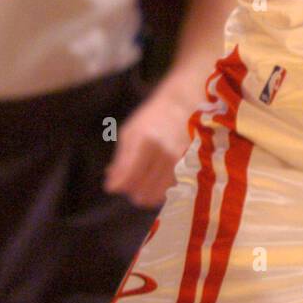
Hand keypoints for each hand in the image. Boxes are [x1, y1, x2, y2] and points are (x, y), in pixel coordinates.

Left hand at [104, 83, 191, 208]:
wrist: (184, 106)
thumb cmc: (153, 118)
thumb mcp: (130, 133)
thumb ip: (120, 161)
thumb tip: (111, 187)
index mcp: (146, 142)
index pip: (127, 179)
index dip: (117, 186)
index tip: (113, 185)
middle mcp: (165, 153)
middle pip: (141, 192)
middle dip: (131, 191)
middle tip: (130, 182)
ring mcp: (180, 161)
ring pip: (156, 195)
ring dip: (146, 194)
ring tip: (144, 181)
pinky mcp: (190, 167)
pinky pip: (170, 191)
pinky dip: (161, 190)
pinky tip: (158, 179)